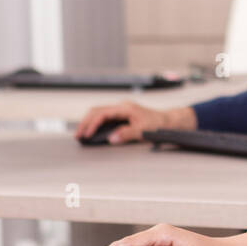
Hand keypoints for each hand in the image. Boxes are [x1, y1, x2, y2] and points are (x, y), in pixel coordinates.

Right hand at [75, 101, 195, 143]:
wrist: (168, 121)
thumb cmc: (158, 124)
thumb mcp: (143, 130)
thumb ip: (127, 134)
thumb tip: (111, 139)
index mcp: (125, 108)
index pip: (103, 114)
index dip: (93, 124)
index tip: (87, 135)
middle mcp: (121, 107)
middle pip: (97, 111)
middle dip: (85, 122)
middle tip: (77, 135)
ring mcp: (121, 110)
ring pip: (99, 113)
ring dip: (89, 122)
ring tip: (81, 134)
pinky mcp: (122, 115)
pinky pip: (104, 117)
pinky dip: (95, 124)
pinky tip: (91, 131)